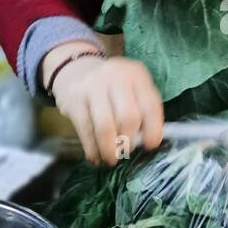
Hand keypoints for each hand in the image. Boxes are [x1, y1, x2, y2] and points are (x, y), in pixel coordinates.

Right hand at [44, 48, 163, 165]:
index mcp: (136, 75)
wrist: (74, 68)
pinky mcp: (74, 100)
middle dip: (128, 141)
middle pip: (128, 118)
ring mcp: (92, 87)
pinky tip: (95, 156)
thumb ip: (142, 109)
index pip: (150, 105)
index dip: (153, 130)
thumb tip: (147, 142)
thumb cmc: (111, 85)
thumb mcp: (132, 87)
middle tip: (126, 151)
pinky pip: (86, 130)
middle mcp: (115, 77)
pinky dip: (92, 149)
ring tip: (111, 158)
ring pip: (105, 127)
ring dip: (110, 150)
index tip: (150, 146)